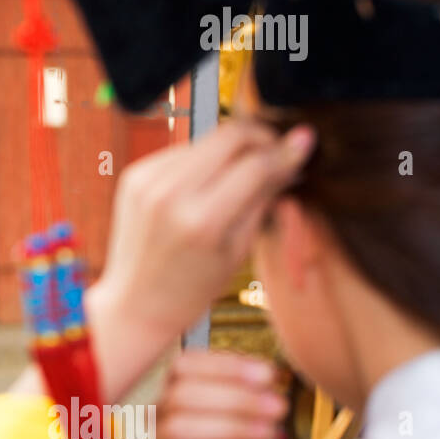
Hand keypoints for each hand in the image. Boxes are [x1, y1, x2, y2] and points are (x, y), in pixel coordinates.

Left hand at [86, 118, 315, 400]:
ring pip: (206, 139)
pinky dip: (203, 158)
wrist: (135, 302)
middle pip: (230, 136)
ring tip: (245, 170)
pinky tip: (209, 181)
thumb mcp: (238, 249)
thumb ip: (263, 196)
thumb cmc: (193, 286)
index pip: (255, 164)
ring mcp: (147, 181)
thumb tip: (292, 152)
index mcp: (201, 221)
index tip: (305, 141)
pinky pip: (182, 151)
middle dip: (261, 136)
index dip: (286, 151)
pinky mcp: (134, 174)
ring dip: (232, 147)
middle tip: (277, 149)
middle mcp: (170, 195)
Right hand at [153, 350, 286, 438]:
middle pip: (181, 395)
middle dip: (235, 396)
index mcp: (173, 392)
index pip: (184, 366)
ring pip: (181, 428)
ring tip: (271, 431)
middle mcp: (159, 419)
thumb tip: (268, 376)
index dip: (225, 365)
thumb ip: (251, 391)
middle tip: (277, 406)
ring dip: (233, 426)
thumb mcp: (245, 414)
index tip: (268, 374)